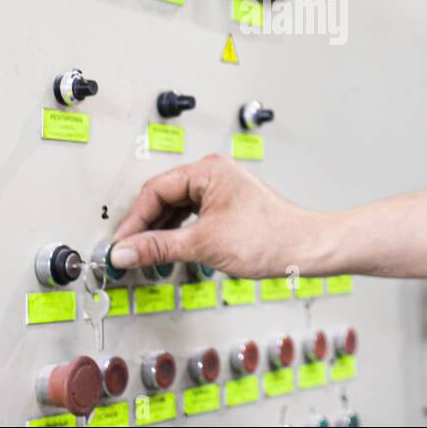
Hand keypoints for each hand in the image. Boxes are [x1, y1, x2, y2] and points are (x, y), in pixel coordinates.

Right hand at [110, 154, 332, 278]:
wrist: (306, 250)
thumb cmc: (270, 238)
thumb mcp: (203, 244)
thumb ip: (158, 247)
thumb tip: (124, 252)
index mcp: (208, 170)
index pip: (155, 191)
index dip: (133, 221)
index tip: (120, 245)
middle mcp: (213, 174)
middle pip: (163, 198)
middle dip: (145, 228)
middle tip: (128, 254)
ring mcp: (221, 190)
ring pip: (177, 209)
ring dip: (161, 234)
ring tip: (147, 257)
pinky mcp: (227, 206)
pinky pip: (191, 217)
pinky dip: (178, 235)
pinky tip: (171, 252)